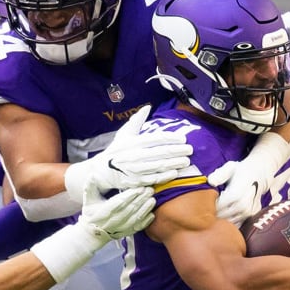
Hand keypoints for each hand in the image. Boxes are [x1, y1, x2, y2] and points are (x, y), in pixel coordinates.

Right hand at [63, 107, 192, 202]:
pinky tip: (174, 173)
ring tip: (186, 161)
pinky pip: (151, 179)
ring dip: (173, 163)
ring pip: (157, 166)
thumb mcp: (123, 135)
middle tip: (190, 149)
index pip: (154, 138)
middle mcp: (133, 155)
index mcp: (132, 142)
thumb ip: (136, 121)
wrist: (100, 172)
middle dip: (176, 150)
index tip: (183, 138)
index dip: (170, 138)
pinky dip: (163, 176)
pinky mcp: (134, 182)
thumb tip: (147, 107)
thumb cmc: (115, 151)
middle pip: (159, 152)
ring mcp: (133, 170)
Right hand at [79, 184, 155, 240]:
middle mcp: (113, 221)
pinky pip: (138, 227)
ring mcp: (121, 228)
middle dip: (141, 199)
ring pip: (136, 218)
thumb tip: (93, 175)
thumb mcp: (88, 200)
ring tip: (152, 199)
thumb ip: (90, 187)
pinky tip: (152, 213)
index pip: (119, 202)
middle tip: (150, 189)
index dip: (130, 195)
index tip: (139, 188)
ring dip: (145, 209)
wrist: (92, 233)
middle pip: (130, 209)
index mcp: (104, 212)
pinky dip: (146, 221)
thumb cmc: (91, 214)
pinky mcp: (126, 232)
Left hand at [208, 158, 269, 225]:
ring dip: (222, 217)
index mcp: (236, 194)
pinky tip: (229, 210)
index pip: (216, 207)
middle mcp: (243, 205)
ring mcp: (248, 212)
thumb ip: (219, 175)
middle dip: (215, 212)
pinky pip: (237, 224)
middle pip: (221, 216)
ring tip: (222, 205)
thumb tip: (210, 182)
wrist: (260, 174)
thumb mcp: (230, 167)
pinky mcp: (251, 216)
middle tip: (213, 203)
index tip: (209, 198)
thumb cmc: (241, 171)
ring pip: (229, 222)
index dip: (210, 204)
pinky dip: (231, 220)